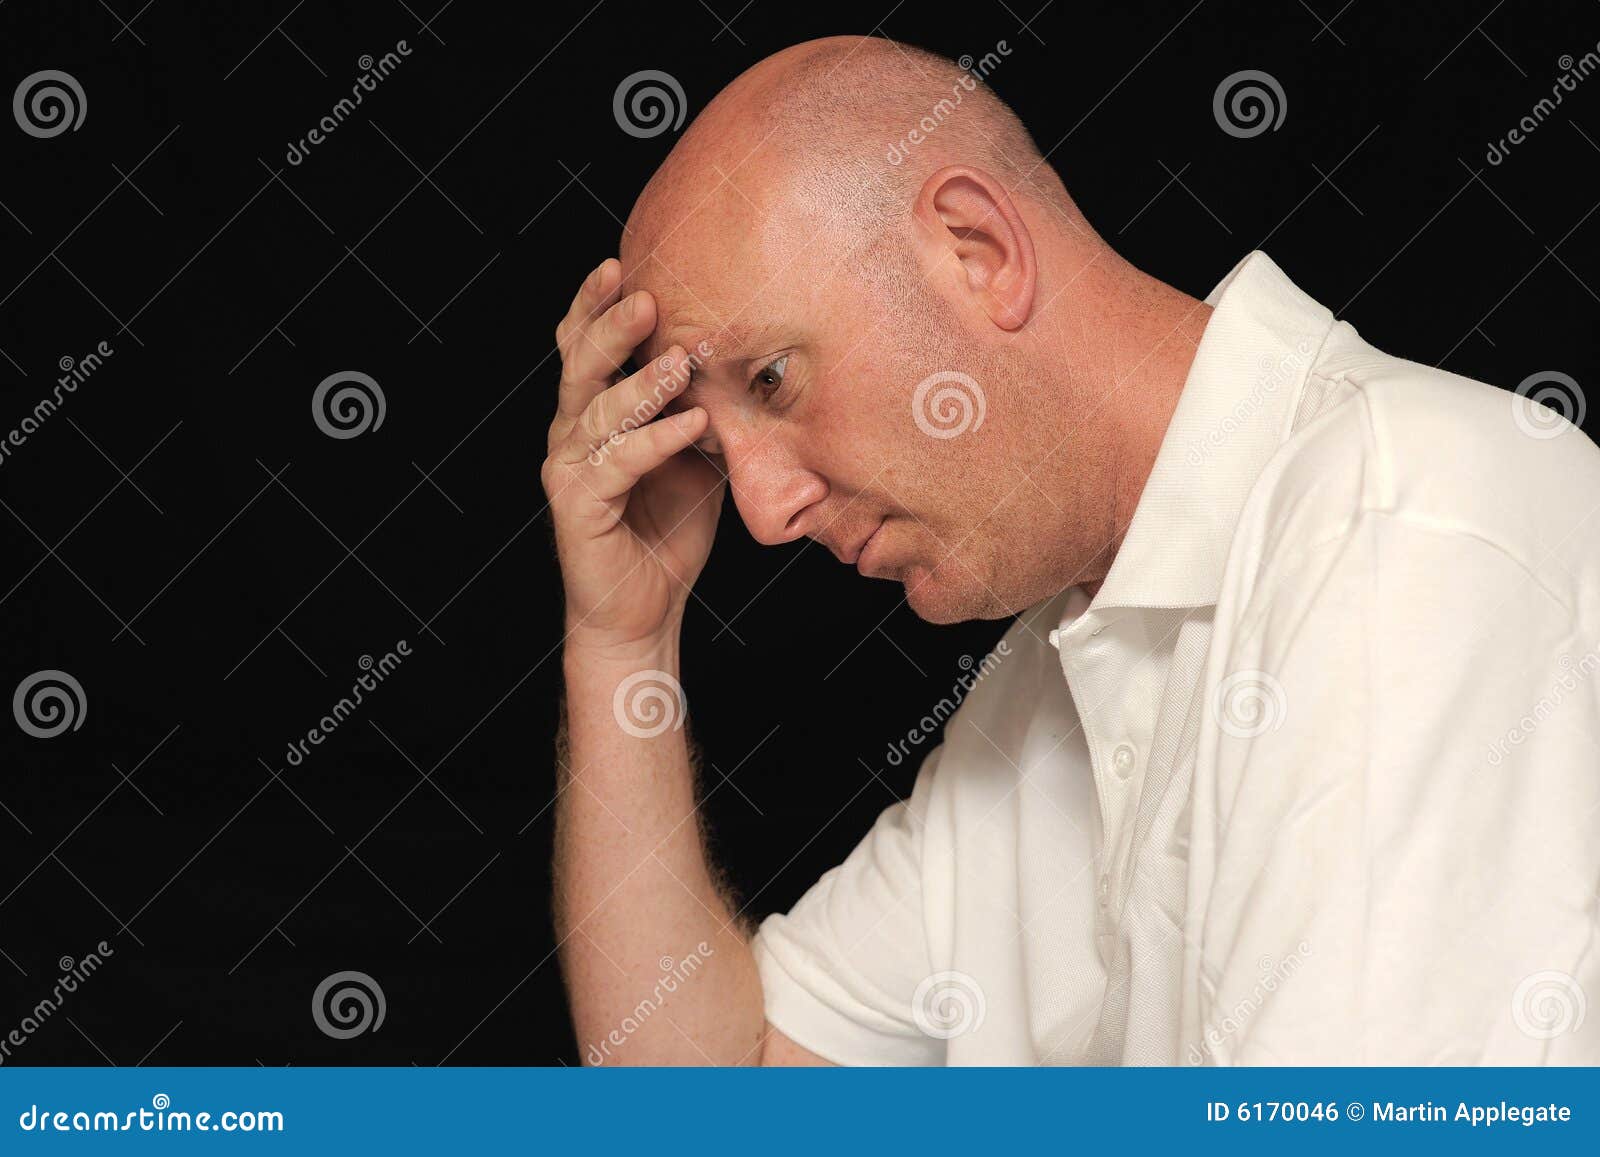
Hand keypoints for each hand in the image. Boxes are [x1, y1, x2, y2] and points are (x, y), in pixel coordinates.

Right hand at [541, 259, 725, 654]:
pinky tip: (691, 423)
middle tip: (644, 294)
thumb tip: (750, 362)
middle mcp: (573, 432)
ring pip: (597, 409)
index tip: (622, 261)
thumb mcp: (698, 456)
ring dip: (641, 381)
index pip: (585, 346)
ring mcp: (570, 468)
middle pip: (579, 363)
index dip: (596, 304)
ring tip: (680, 359)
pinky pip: (618, 463)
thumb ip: (705, 410)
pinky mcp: (578, 505)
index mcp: (594, 412)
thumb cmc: (669, 528)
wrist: (644, 610)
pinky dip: (657, 440)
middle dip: (610, 325)